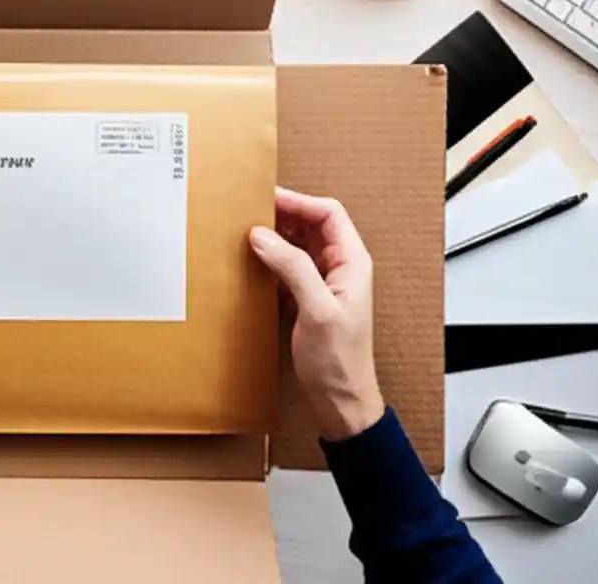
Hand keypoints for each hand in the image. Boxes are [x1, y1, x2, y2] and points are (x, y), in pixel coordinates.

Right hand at [248, 188, 383, 441]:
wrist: (341, 401)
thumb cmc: (339, 361)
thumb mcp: (316, 310)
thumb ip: (292, 268)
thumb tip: (262, 236)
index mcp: (352, 263)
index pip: (328, 214)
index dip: (298, 202)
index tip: (266, 198)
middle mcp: (340, 268)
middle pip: (312, 225)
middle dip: (282, 215)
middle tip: (248, 210)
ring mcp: (323, 283)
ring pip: (298, 245)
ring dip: (274, 237)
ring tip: (245, 232)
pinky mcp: (307, 300)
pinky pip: (287, 268)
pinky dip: (269, 260)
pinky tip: (250, 263)